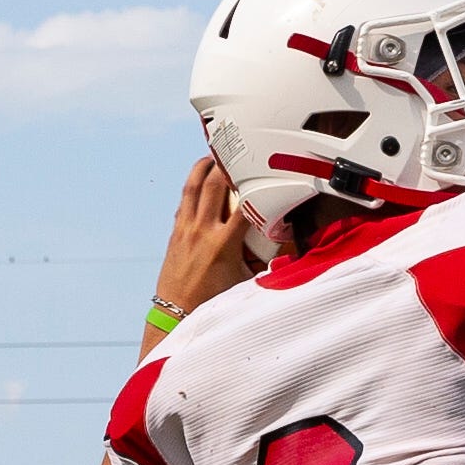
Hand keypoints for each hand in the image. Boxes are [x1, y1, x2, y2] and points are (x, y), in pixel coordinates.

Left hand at [155, 151, 261, 317]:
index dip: (261, 186)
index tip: (272, 173)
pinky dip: (193, 186)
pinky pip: (184, 201)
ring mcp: (185, 230)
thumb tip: (288, 248)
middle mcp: (202, 232)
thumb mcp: (246, 284)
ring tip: (215, 153)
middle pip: (214, 184)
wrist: (175, 316)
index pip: (246, 205)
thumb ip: (267, 263)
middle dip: (227, 163)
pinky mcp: (175, 233)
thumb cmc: (211, 304)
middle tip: (240, 148)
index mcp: (223, 245)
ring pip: (192, 187)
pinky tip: (200, 179)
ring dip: (204, 166)